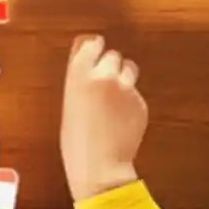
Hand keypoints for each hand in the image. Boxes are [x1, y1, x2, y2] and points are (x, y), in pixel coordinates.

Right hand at [61, 35, 146, 201]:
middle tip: (101, 84)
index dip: (93, 48)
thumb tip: (87, 62)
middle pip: (111, 55)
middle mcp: (104, 76)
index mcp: (79, 75)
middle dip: (108, 66)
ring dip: (122, 78)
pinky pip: (135, 92)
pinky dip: (129, 101)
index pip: (91, 43)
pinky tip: (119, 117)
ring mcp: (126, 88)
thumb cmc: (76, 140)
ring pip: (129, 69)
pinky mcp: (140, 101)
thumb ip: (79, 79)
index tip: (93, 51)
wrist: (99, 165)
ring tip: (113, 98)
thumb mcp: (68, 104)